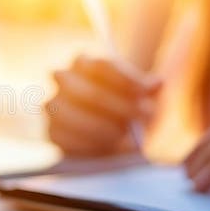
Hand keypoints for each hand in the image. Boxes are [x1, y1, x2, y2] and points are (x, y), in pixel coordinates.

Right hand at [46, 55, 160, 155]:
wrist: (114, 132)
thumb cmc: (129, 106)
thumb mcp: (144, 95)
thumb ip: (149, 88)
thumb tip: (156, 84)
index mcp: (84, 62)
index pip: (102, 66)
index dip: (127, 80)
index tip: (147, 92)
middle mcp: (63, 79)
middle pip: (90, 92)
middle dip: (119, 108)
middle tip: (142, 118)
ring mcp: (54, 105)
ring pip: (71, 114)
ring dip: (102, 128)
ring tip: (126, 137)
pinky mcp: (53, 132)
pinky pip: (65, 138)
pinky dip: (89, 145)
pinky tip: (111, 148)